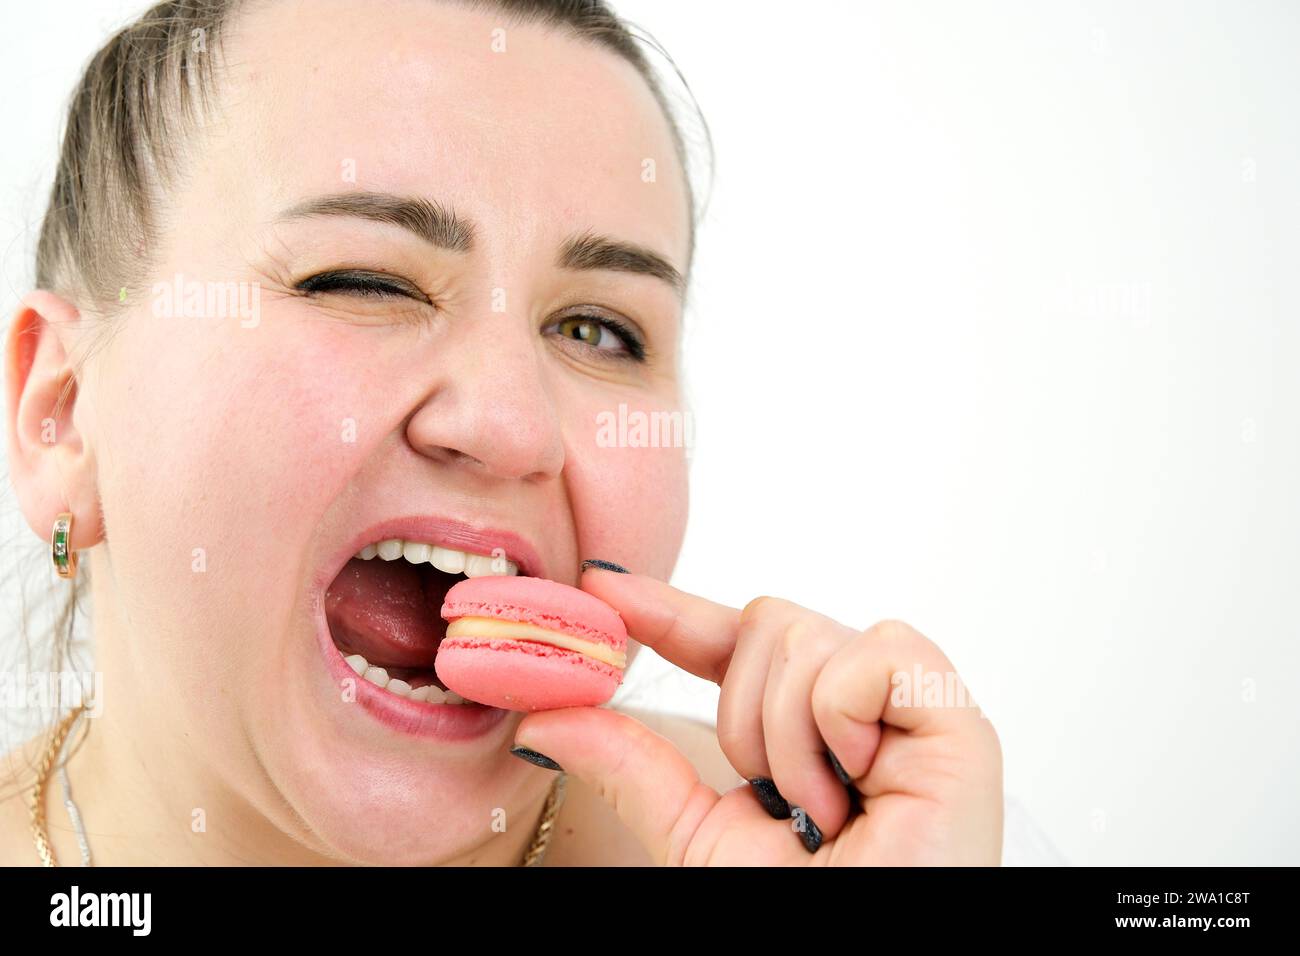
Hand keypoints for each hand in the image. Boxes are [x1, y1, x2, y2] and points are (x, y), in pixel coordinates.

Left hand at [511, 567, 1003, 864]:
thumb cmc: (805, 916)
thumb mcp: (695, 837)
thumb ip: (632, 767)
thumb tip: (545, 717)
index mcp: (801, 731)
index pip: (730, 644)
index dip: (670, 610)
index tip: (605, 590)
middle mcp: (858, 707)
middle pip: (769, 621)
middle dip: (742, 715)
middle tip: (778, 798)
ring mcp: (909, 707)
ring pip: (805, 635)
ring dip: (787, 737)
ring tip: (826, 810)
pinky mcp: (956, 715)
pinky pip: (874, 653)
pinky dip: (842, 718)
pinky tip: (861, 780)